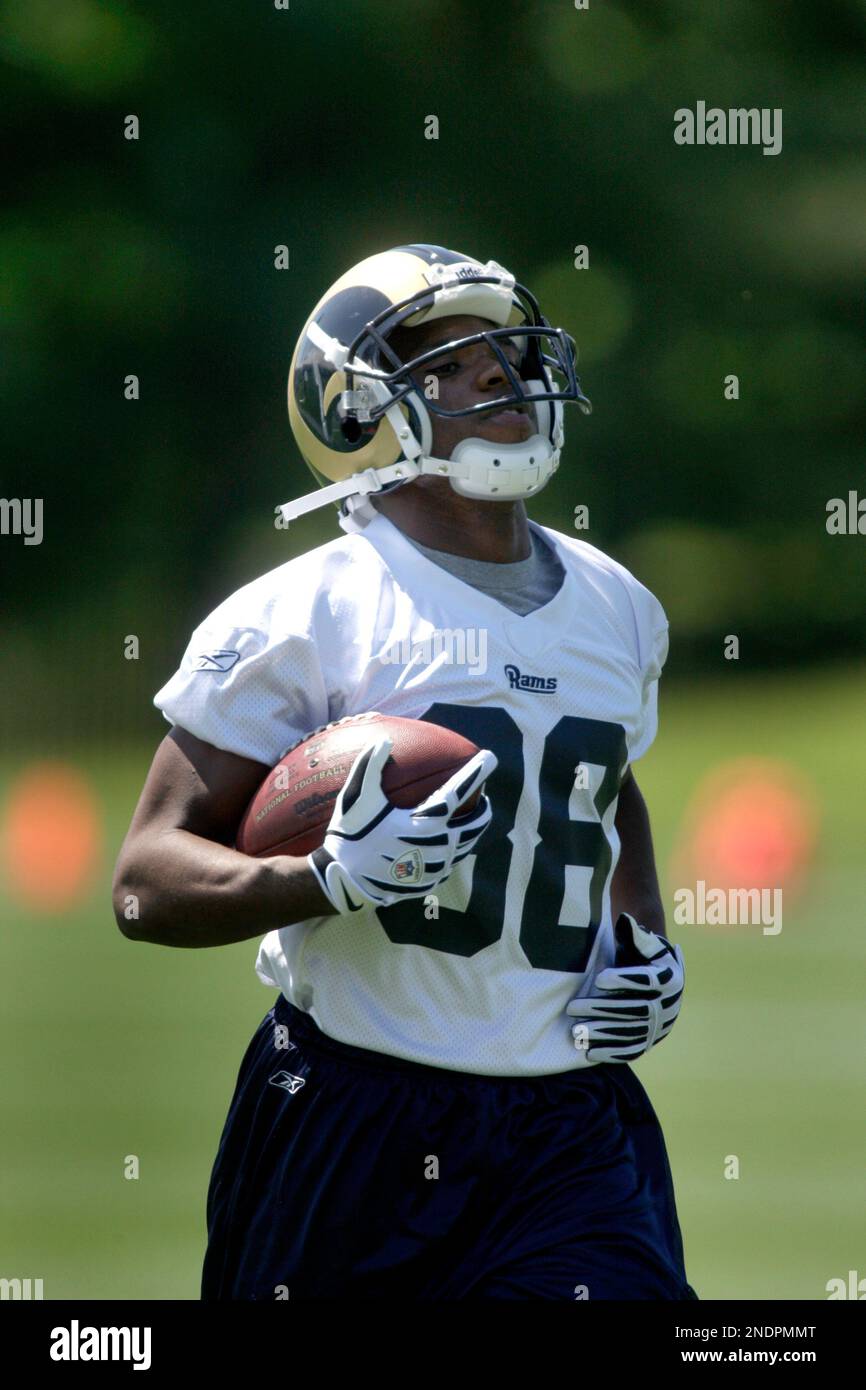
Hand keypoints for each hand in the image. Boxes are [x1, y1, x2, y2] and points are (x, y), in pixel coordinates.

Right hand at [308, 734, 496, 912]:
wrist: (341, 879)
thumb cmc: (349, 833)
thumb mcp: (356, 796)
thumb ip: (370, 764)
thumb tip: (385, 740)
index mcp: (422, 823)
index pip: (457, 792)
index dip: (476, 772)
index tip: (490, 757)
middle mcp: (435, 846)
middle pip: (474, 824)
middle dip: (483, 809)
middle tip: (483, 798)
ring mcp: (433, 868)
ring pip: (465, 847)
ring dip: (471, 832)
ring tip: (469, 821)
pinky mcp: (426, 884)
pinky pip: (448, 865)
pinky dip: (453, 852)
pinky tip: (449, 846)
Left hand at [565, 913, 684, 1062]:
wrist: (657, 983)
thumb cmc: (644, 957)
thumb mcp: (645, 944)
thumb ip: (636, 934)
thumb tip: (624, 920)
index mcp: (670, 979)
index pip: (647, 981)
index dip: (624, 980)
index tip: (598, 978)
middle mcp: (669, 1006)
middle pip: (634, 1009)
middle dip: (601, 1009)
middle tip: (572, 1007)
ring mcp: (659, 1027)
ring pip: (630, 1033)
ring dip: (601, 1034)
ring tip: (576, 1030)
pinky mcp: (649, 1043)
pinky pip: (631, 1051)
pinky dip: (611, 1053)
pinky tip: (589, 1052)